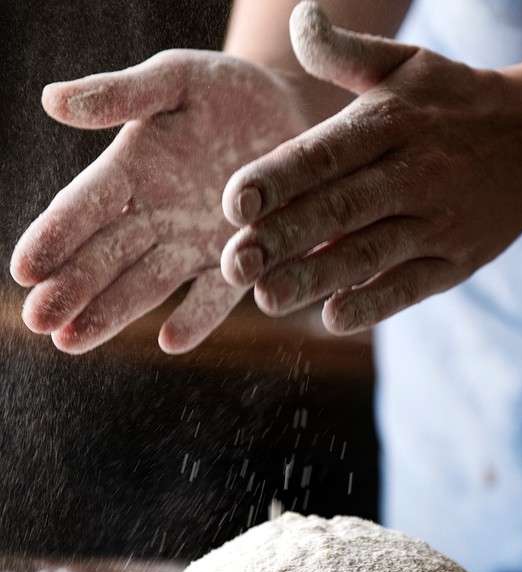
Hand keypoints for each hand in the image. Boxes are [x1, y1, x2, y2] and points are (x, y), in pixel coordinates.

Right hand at [10, 50, 304, 352]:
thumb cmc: (228, 92)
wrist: (293, 114)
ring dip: (110, 313)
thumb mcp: (176, 79)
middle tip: (38, 321)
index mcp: (132, 170)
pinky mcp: (239, 264)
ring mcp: (196, 245)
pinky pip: (215, 297)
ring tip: (72, 341)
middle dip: (72, 289)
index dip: (55, 236)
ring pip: (146, 284)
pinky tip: (171, 341)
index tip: (24, 269)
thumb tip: (51, 100)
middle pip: (105, 257)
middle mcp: (157, 217)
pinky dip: (197, 318)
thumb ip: (121, 95)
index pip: (84, 206)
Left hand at [221, 1, 521, 333]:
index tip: (233, 203)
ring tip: (267, 298)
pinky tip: (334, 317)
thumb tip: (298, 21)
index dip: (278, 179)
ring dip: (316, 278)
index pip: (325, 154)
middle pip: (339, 209)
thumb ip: (346, 53)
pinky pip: (410, 287)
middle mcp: (414, 173)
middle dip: (283, 239)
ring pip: (369, 254)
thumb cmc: (453, 103)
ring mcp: (438, 223)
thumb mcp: (407, 64)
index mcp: (392, 123)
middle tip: (234, 264)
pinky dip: (374, 303)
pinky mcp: (456, 262)